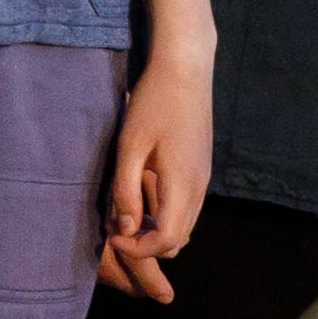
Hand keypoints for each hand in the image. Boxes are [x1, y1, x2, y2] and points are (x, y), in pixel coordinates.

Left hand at [99, 31, 215, 299]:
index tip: (113, 236)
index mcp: (181, 185)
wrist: (187, 69)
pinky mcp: (202, 169)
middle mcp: (199, 188)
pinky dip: (167, 216)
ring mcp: (204, 179)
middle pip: (179, 240)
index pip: (166, 240)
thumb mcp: (130, 147)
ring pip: (186, 226)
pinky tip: (144, 199)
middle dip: (147, 245)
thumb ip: (125, 191)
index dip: (138, 249)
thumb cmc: (154, 103)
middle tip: (117, 228)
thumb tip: (122, 227)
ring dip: (157, 231)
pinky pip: (188, 209)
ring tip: (127, 215)